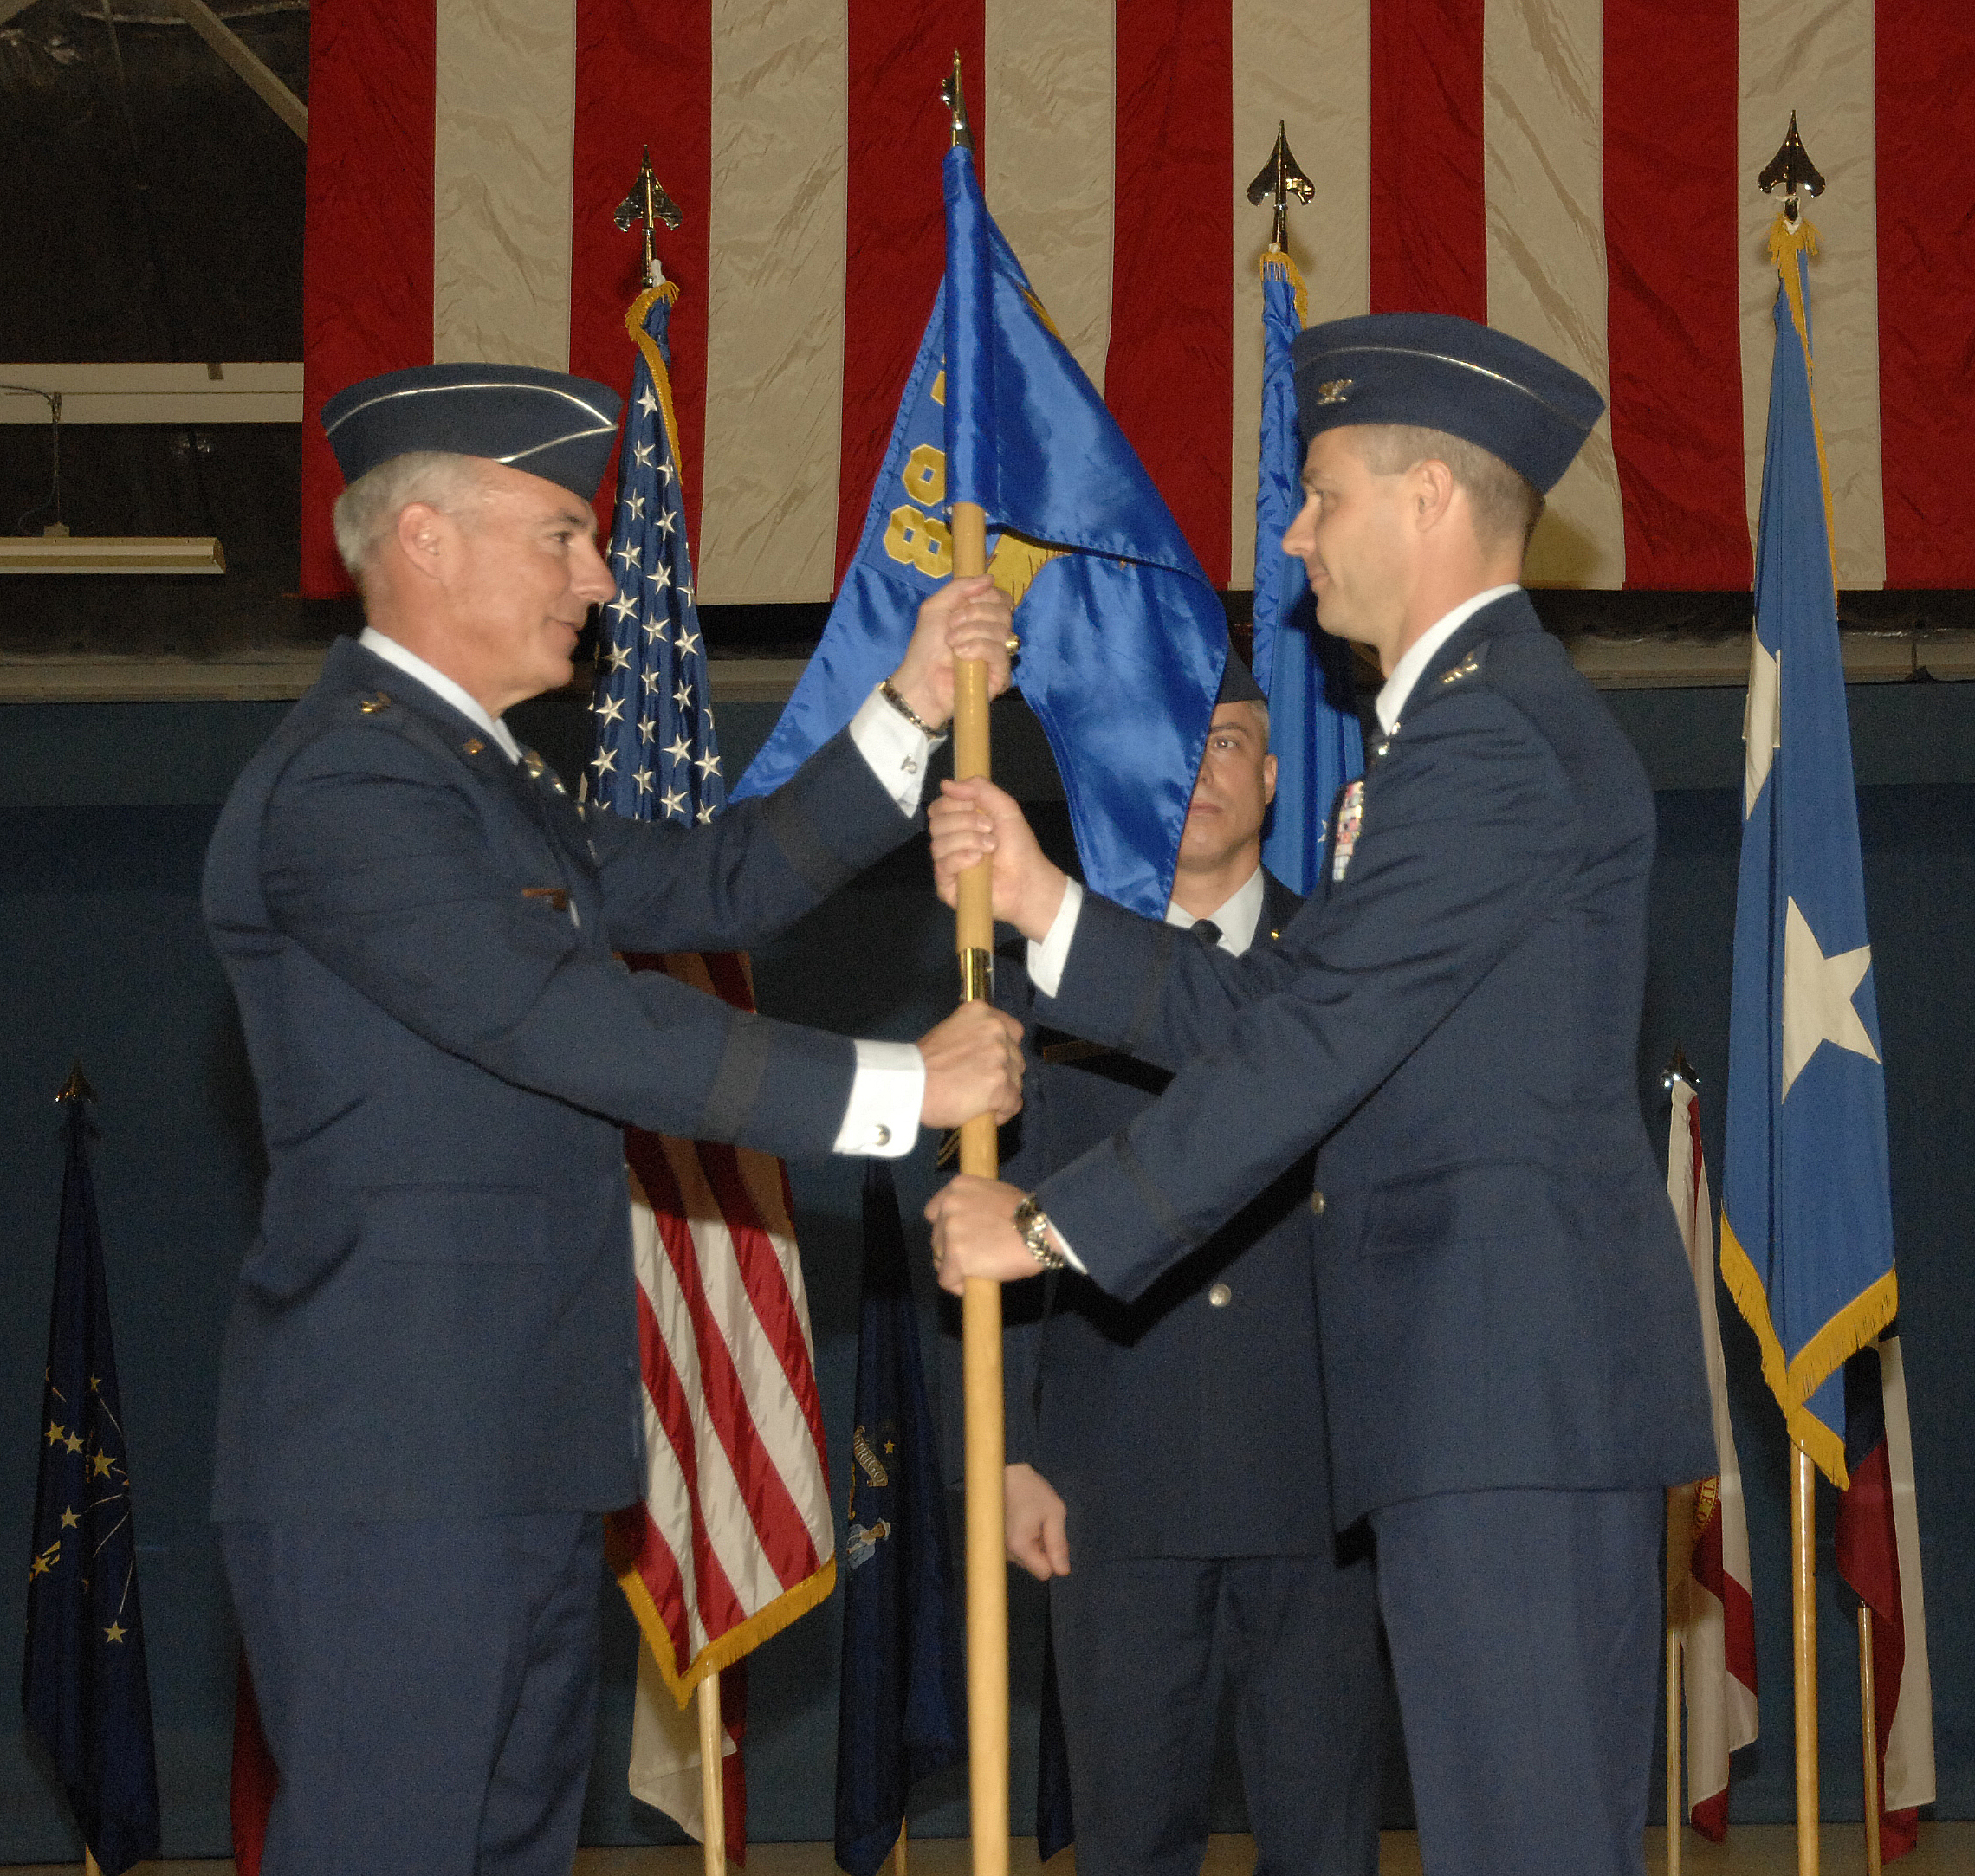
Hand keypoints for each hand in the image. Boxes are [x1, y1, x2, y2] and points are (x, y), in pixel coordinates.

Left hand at [888, 575, 1015, 728]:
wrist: (920, 680)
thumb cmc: (926, 646)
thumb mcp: (936, 607)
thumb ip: (960, 588)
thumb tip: (989, 578)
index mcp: (983, 618)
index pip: (1002, 599)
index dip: (985, 597)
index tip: (962, 604)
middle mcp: (994, 635)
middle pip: (1004, 611)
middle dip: (975, 614)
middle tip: (951, 626)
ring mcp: (999, 656)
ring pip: (1002, 631)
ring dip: (971, 632)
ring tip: (952, 643)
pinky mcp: (1001, 676)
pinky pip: (1000, 652)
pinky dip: (978, 648)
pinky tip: (961, 655)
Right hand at [917, 1001, 1023, 1127]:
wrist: (910, 1084)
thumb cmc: (921, 1064)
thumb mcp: (947, 1033)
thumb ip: (971, 1037)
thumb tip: (983, 1056)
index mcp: (981, 1013)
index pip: (1013, 1030)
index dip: (1007, 1049)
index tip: (997, 1061)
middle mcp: (995, 1031)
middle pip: (1016, 1058)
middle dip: (1004, 1073)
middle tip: (983, 1085)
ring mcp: (1000, 1057)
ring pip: (1016, 1081)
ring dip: (1003, 1094)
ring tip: (981, 1103)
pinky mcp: (1000, 1084)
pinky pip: (1014, 1102)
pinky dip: (1002, 1112)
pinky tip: (984, 1113)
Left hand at [925, 1173, 1045, 1293]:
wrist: (1040, 1230)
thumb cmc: (1028, 1214)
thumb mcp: (995, 1195)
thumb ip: (974, 1205)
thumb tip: (969, 1225)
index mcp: (957, 1187)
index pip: (933, 1212)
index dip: (945, 1228)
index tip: (959, 1238)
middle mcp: (949, 1206)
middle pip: (937, 1237)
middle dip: (951, 1250)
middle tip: (976, 1257)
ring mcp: (950, 1231)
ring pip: (940, 1259)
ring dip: (955, 1267)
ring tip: (977, 1271)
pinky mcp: (955, 1256)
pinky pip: (946, 1279)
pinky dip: (958, 1286)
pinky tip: (973, 1284)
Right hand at [928, 777, 1066, 939]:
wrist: (1028, 879)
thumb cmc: (1018, 846)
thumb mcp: (1004, 808)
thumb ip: (980, 789)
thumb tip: (945, 783)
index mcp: (959, 823)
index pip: (939, 807)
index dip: (955, 804)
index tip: (977, 808)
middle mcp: (949, 842)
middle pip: (936, 823)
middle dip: (965, 822)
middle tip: (990, 829)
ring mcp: (946, 865)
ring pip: (938, 844)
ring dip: (969, 841)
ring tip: (990, 847)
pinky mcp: (946, 886)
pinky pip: (942, 866)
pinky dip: (962, 858)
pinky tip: (979, 861)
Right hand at [1004, 1463, 1069, 1578]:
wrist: (1003, 1472)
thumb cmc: (1031, 1490)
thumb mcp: (1054, 1513)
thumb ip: (1059, 1544)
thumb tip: (1063, 1572)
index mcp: (1020, 1546)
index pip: (1044, 1573)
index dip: (1054, 1557)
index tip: (1051, 1534)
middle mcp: (1005, 1552)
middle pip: (1034, 1566)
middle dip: (1043, 1549)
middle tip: (1042, 1522)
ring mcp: (998, 1547)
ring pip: (1025, 1558)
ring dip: (1032, 1543)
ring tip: (1030, 1518)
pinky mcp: (994, 1541)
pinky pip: (1015, 1550)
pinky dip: (1022, 1539)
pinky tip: (1020, 1519)